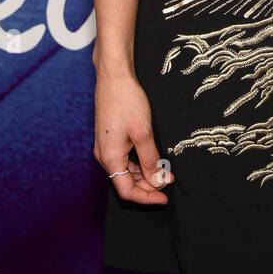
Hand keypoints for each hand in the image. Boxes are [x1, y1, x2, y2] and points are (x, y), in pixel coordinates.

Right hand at [94, 68, 173, 204]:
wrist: (114, 76)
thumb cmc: (127, 101)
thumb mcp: (143, 132)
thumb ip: (150, 160)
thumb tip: (158, 182)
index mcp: (109, 158)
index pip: (127, 191)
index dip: (147, 197)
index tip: (165, 198)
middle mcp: (104, 156)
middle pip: (125, 182)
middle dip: (147, 185)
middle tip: (169, 182)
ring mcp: (105, 146)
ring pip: (126, 170)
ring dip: (144, 174)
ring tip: (164, 171)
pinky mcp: (110, 137)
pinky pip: (124, 158)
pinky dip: (139, 162)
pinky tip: (153, 157)